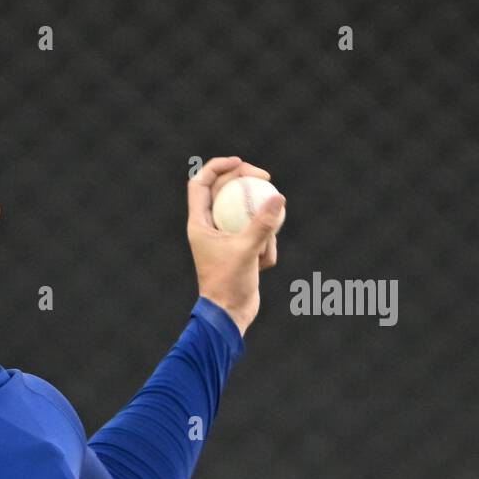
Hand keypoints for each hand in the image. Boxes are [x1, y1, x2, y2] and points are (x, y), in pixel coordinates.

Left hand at [186, 155, 285, 335]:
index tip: (242, 163)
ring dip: (264, 229)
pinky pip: (259, 234)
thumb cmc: (229, 285)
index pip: (200, 183)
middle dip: (249, 185)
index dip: (218, 166)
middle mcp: (209, 227)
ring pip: (250, 214)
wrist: (230, 315)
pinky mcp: (241, 248)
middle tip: (270, 183)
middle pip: (227, 191)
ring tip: (261, 254)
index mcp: (199, 223)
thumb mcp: (248, 251)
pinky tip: (262, 266)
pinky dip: (267, 247)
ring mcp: (226, 237)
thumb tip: (278, 197)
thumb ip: (263, 224)